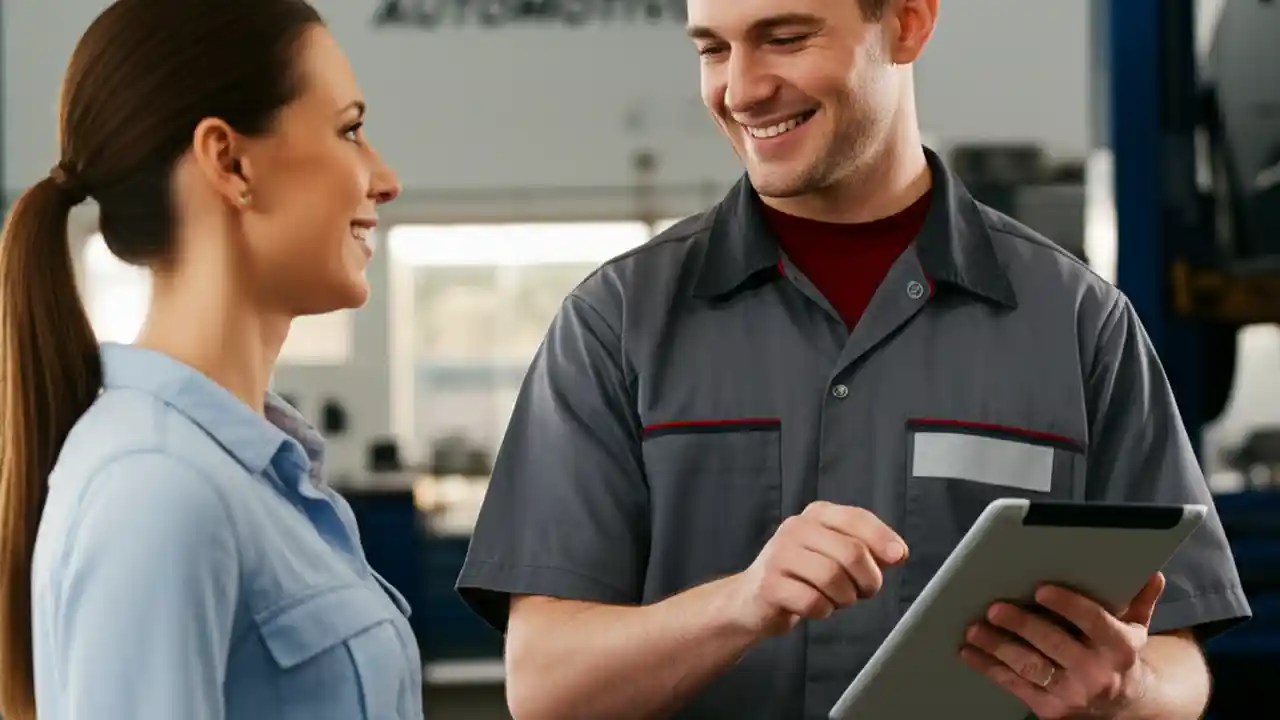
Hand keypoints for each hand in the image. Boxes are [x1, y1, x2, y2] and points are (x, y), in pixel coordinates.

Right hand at [728, 501, 908, 636]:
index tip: (899, 556)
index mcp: (816, 515)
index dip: (882, 538)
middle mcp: (795, 528)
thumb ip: (867, 549)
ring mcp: (778, 555)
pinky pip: (812, 602)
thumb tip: (898, 553)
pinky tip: (817, 608)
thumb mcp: (835, 554)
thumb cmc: (804, 576)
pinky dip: (823, 611)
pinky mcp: (769, 585)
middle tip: (865, 591)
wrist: (754, 600)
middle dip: (868, 579)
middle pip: (850, 552)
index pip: (856, 518)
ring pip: (832, 578)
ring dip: (845, 598)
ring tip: (838, 600)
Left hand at [959, 572, 1165, 718]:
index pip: (1093, 621)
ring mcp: (1072, 694)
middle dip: (1021, 625)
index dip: (1067, 605)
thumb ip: (1139, 599)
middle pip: (1053, 643)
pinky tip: (969, 653)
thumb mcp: (1135, 628)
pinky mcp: (1050, 710)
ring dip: (997, 647)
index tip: (1040, 589)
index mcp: (1120, 647)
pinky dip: (989, 668)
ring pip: (1030, 667)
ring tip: (973, 629)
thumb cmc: (1120, 654)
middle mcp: (1098, 673)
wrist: (1124, 704)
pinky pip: (1015, 686)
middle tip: (994, 607)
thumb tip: (1151, 572)